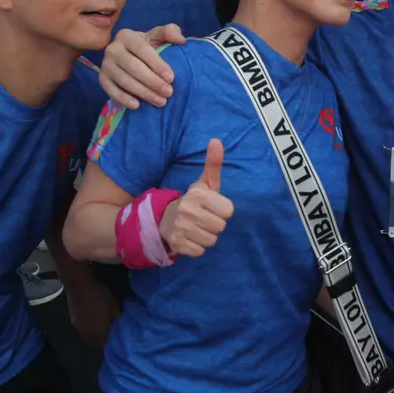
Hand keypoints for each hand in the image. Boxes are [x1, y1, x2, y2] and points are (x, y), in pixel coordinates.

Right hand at [67, 283, 120, 352]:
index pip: (104, 351)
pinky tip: (96, 323)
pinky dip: (91, 330)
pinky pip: (84, 330)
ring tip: (105, 332)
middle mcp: (85, 335)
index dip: (111, 352)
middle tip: (113, 341)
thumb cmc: (99, 297)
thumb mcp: (114, 309)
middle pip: (95, 346)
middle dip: (103, 346)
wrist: (78, 284)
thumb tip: (121, 331)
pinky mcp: (73, 319)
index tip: (118, 350)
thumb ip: (118, 322)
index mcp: (96, 335)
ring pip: (89, 338)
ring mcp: (78, 327)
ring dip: (96, 338)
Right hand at [99, 24, 184, 108]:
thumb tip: (180, 39)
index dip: (157, 64)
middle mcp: (112, 48)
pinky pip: (110, 90)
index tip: (171, 78)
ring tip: (160, 101)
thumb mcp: (158, 36)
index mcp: (126, 36)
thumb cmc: (148, 46)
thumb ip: (170, 32)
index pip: (142, 49)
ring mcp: (105, 64)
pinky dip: (123, 99)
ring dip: (143, 92)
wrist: (131, 56)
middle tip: (168, 92)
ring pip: (124, 80)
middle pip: (133, 67)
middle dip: (152, 81)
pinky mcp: (102, 78)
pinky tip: (137, 106)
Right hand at [159, 139, 233, 258]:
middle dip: (215, 224)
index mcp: (198, 194)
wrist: (165, 218)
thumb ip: (213, 163)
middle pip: (221, 227)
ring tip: (197, 227)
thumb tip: (216, 140)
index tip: (212, 207)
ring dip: (206, 236)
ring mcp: (181, 227)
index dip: (222, 210)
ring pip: (211, 241)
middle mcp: (188, 210)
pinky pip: (200, 252)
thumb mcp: (205, 183)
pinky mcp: (177, 244)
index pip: (229, 211)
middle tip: (204, 218)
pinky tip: (190, 237)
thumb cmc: (194, 200)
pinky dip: (197, 247)